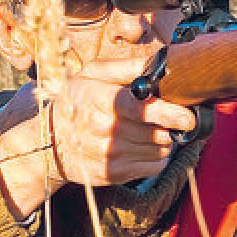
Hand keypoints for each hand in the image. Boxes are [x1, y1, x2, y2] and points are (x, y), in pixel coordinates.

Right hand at [0, 58, 195, 218]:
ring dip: (164, 139)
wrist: (48, 142)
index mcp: (102, 102)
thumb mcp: (92, 75)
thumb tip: (162, 62)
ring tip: (152, 129)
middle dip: (171, 124)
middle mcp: (107, 131)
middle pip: (158, 133)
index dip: (169, 113)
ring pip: (160, 150)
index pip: (142, 110)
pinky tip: (144, 145)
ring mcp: (111, 156)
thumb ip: (127, 68)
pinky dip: (157, 156)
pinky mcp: (115, 174)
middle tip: (170, 116)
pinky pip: (153, 167)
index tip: (187, 116)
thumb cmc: (74, 102)